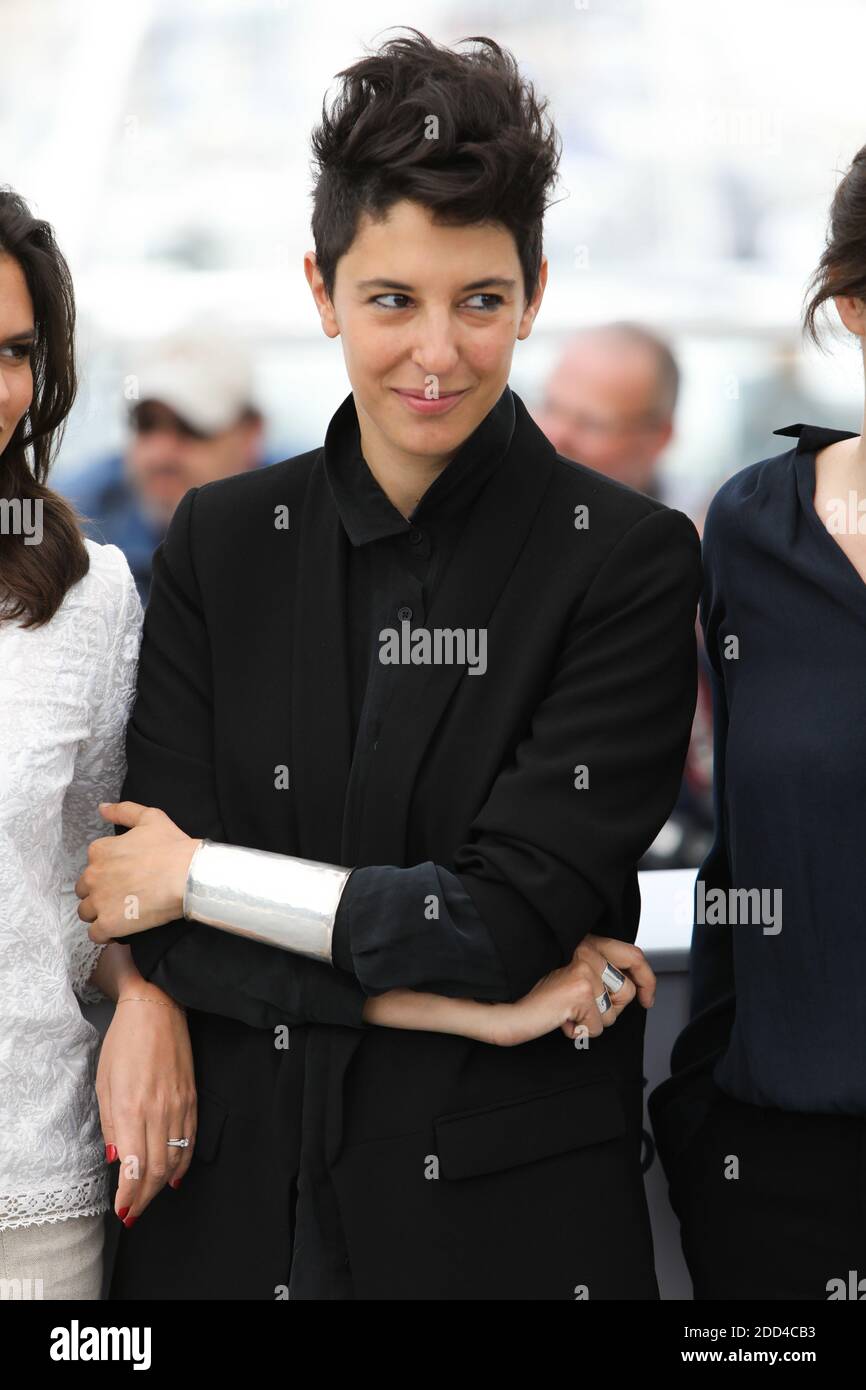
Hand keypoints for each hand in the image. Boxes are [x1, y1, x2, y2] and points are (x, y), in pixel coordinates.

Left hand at [75, 801, 200, 941]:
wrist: (187, 875)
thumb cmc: (172, 846)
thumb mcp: (150, 818)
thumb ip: (122, 811)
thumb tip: (102, 808)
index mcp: (99, 851)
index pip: (92, 866)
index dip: (108, 872)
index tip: (125, 876)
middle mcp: (93, 876)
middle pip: (85, 890)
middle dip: (99, 893)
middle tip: (123, 896)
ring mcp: (99, 902)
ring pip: (86, 912)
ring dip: (100, 914)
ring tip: (122, 913)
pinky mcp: (108, 924)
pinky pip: (96, 935)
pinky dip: (106, 934)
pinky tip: (121, 929)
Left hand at [96, 983, 196, 1226]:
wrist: (157, 1008)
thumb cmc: (124, 1042)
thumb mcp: (104, 1083)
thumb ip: (110, 1125)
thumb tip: (116, 1159)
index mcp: (130, 1108)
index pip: (134, 1167)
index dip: (128, 1195)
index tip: (121, 1209)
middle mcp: (158, 1111)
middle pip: (157, 1170)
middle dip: (144, 1197)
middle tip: (133, 1212)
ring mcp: (180, 1105)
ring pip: (176, 1159)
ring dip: (162, 1185)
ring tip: (149, 1199)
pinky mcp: (193, 1097)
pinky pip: (191, 1139)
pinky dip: (184, 1162)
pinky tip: (175, 1176)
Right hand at [489, 934, 655, 1047]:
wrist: (501, 1004)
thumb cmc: (528, 990)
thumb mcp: (566, 971)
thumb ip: (594, 970)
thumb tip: (627, 988)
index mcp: (585, 941)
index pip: (633, 955)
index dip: (646, 979)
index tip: (647, 997)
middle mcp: (587, 950)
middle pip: (626, 990)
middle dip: (613, 1010)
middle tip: (589, 1013)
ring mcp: (584, 969)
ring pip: (612, 1013)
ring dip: (591, 1021)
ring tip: (565, 1011)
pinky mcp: (580, 991)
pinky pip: (596, 1027)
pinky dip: (578, 1031)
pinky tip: (558, 1019)